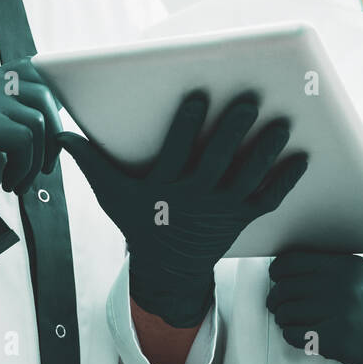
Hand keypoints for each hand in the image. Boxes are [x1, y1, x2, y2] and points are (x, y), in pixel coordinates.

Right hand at [0, 58, 61, 200]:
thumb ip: (19, 112)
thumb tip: (64, 97)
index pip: (28, 69)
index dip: (51, 96)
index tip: (55, 129)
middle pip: (40, 92)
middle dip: (53, 134)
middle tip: (46, 167)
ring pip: (35, 119)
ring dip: (38, 158)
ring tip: (22, 182)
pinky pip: (23, 139)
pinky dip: (25, 167)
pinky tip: (9, 184)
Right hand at [57, 90, 307, 328]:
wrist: (168, 269)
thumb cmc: (139, 220)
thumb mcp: (111, 195)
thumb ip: (90, 162)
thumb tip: (60, 134)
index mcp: (162, 189)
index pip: (175, 151)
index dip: (186, 124)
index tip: (198, 94)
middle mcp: (193, 200)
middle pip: (217, 161)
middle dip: (234, 130)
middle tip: (250, 99)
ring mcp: (220, 211)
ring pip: (248, 178)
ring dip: (266, 151)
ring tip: (282, 122)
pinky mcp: (241, 218)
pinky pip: (267, 199)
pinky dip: (285, 181)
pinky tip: (302, 158)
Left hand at [267, 252, 362, 363]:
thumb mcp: (362, 275)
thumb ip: (330, 268)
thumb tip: (290, 270)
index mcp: (344, 266)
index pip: (293, 262)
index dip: (278, 270)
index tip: (276, 277)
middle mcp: (340, 286)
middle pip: (286, 288)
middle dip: (276, 298)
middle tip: (278, 304)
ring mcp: (339, 313)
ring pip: (287, 312)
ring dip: (284, 318)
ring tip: (291, 321)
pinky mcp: (337, 339)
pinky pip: (295, 335)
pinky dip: (292, 335)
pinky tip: (301, 334)